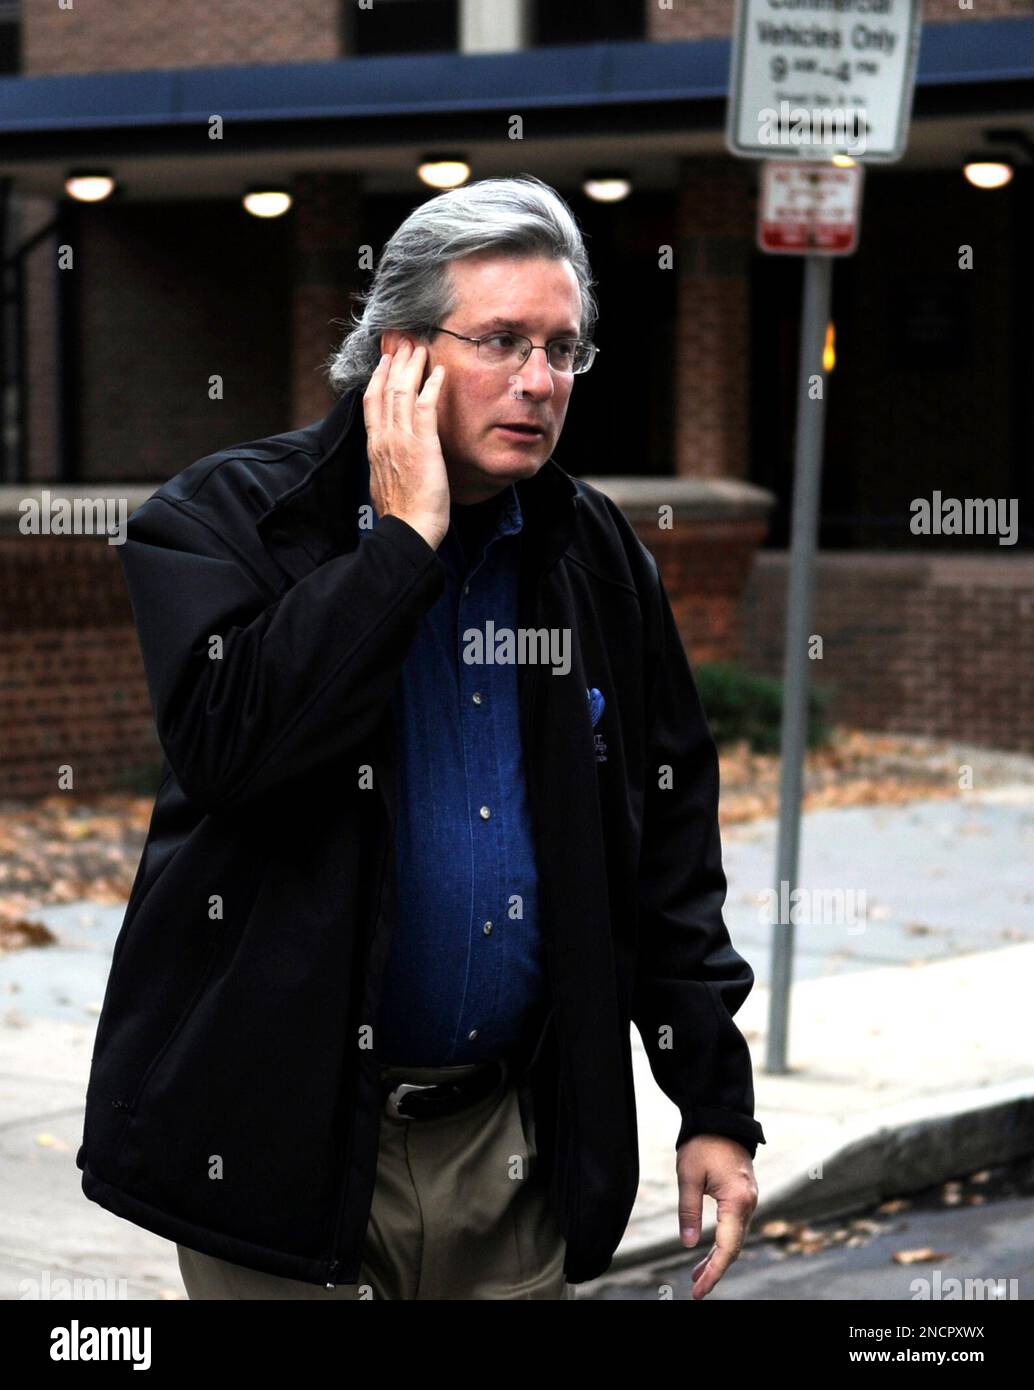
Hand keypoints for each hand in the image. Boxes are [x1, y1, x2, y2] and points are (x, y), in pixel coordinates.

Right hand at [363, 339, 449, 549]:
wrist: (408, 529)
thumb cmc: (402, 514)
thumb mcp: (385, 483)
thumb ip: (385, 465)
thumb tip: (387, 461)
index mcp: (375, 447)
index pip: (372, 403)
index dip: (378, 378)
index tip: (384, 362)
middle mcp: (385, 438)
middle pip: (386, 390)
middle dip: (395, 363)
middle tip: (403, 342)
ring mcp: (403, 440)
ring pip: (403, 392)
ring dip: (412, 367)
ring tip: (420, 348)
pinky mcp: (423, 445)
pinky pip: (426, 407)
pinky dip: (432, 386)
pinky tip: (439, 371)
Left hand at [675, 1134, 757, 1299]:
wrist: (720, 1119)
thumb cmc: (703, 1144)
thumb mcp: (688, 1176)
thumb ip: (688, 1211)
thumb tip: (688, 1244)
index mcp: (737, 1200)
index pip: (728, 1247)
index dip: (714, 1272)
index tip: (698, 1290)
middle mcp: (749, 1203)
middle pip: (735, 1247)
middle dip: (715, 1270)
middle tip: (696, 1289)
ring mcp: (749, 1200)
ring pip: (736, 1238)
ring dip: (718, 1258)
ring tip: (696, 1276)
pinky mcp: (744, 1196)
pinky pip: (735, 1227)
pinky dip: (723, 1243)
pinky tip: (708, 1252)